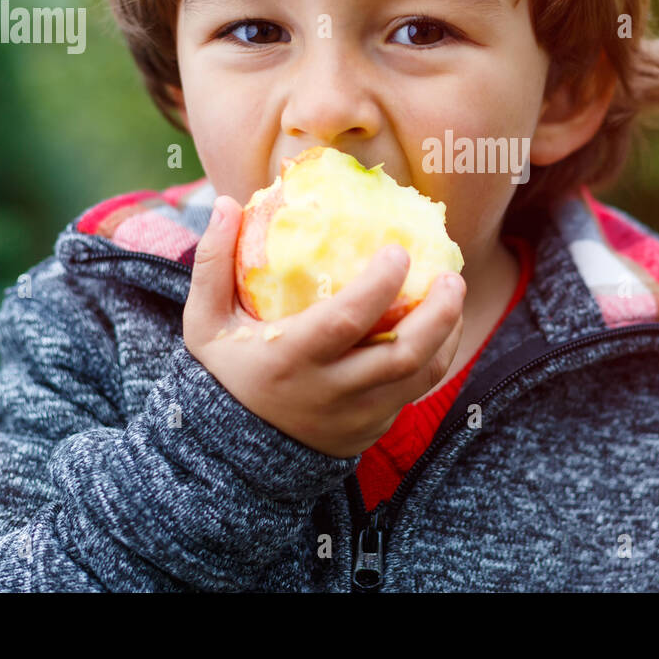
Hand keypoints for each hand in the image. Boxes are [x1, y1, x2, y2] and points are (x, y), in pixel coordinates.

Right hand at [182, 195, 465, 458]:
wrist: (234, 453)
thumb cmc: (225, 373)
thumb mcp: (205, 324)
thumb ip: (212, 265)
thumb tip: (228, 204)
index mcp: (290, 361)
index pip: (345, 322)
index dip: (379, 286)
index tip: (399, 252)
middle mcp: (330, 392)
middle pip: (402, 354)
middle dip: (438, 313)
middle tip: (452, 276)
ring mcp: (357, 416)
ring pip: (420, 375)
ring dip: (447, 333)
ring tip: (454, 293)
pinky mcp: (372, 429)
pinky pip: (415, 391)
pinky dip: (435, 356)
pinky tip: (440, 326)